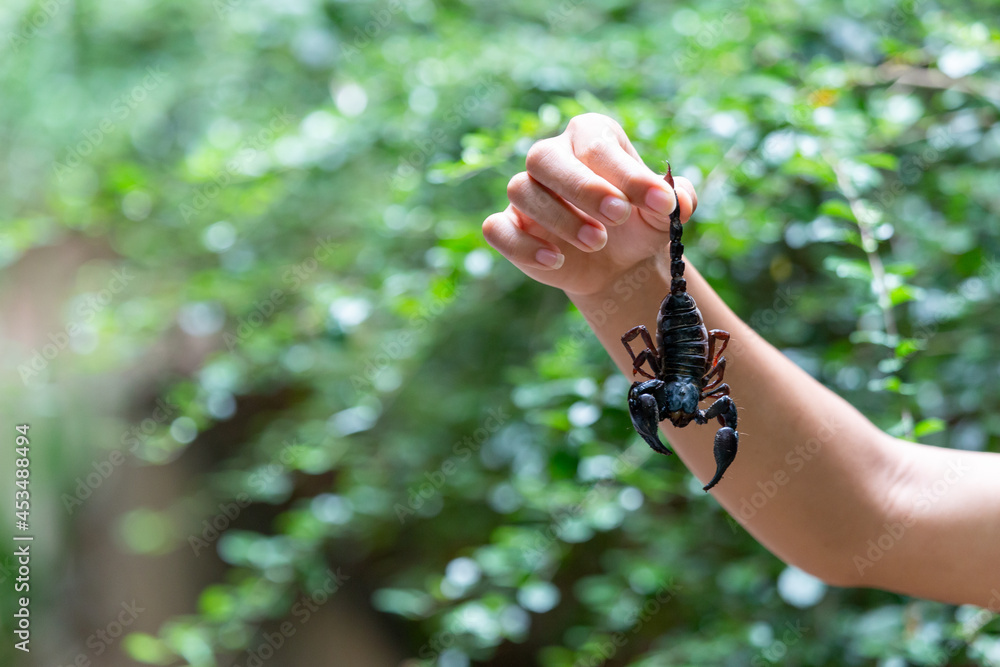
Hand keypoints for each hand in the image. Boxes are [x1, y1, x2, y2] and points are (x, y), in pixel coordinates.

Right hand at [482, 113, 697, 296]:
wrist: (617, 264)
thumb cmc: (639, 225)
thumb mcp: (665, 213)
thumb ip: (677, 200)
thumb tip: (676, 198)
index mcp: (590, 136)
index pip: (597, 145)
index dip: (628, 174)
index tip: (660, 203)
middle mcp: (552, 156)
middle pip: (545, 157)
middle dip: (583, 188)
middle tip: (618, 217)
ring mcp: (526, 192)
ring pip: (522, 190)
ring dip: (560, 218)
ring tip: (597, 242)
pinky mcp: (510, 226)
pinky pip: (498, 229)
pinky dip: (523, 246)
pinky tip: (556, 260)